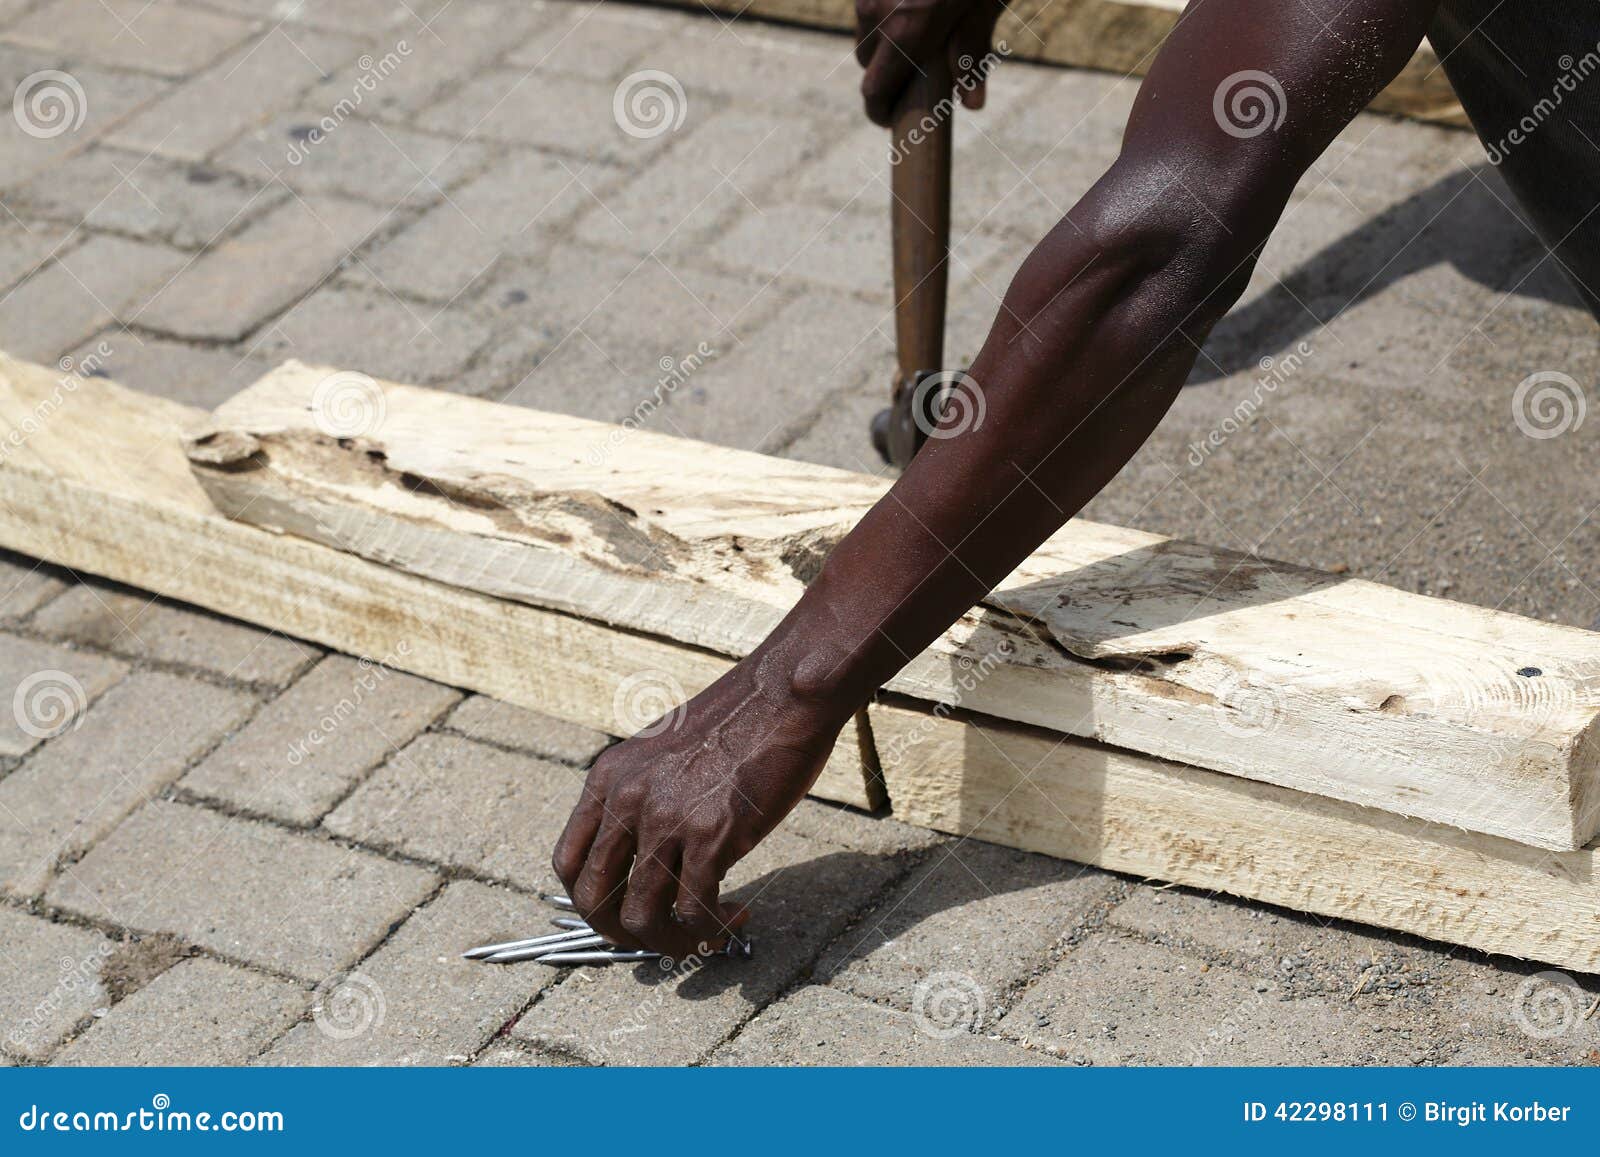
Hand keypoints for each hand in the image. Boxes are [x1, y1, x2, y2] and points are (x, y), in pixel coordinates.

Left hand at [552, 660, 849, 959]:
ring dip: (671, 942)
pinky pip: (693, 910)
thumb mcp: (664, 753)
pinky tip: (735, 917)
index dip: (590, 903)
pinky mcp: (711, 835)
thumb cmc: (736, 722)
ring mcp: (666, 819)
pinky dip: (711, 930)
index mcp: (608, 779)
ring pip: (641, 916)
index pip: (569, 863)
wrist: (783, 694)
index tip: (621, 915)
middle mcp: (627, 800)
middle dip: (622, 935)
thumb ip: (644, 797)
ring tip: (705, 935)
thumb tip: (646, 855)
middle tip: (660, 939)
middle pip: (593, 899)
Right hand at [855, 0, 1003, 124]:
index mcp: (906, 31)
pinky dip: (885, 13)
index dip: (879, 112)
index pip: (874, 91)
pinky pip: (869, 6)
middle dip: (886, 72)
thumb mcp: (983, 8)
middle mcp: (878, 12)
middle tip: (916, 71)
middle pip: (866, 62)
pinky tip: (913, 4)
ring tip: (916, 32)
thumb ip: (973, 54)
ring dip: (882, 41)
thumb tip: (973, 105)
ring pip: (865, 32)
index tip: (890, 120)